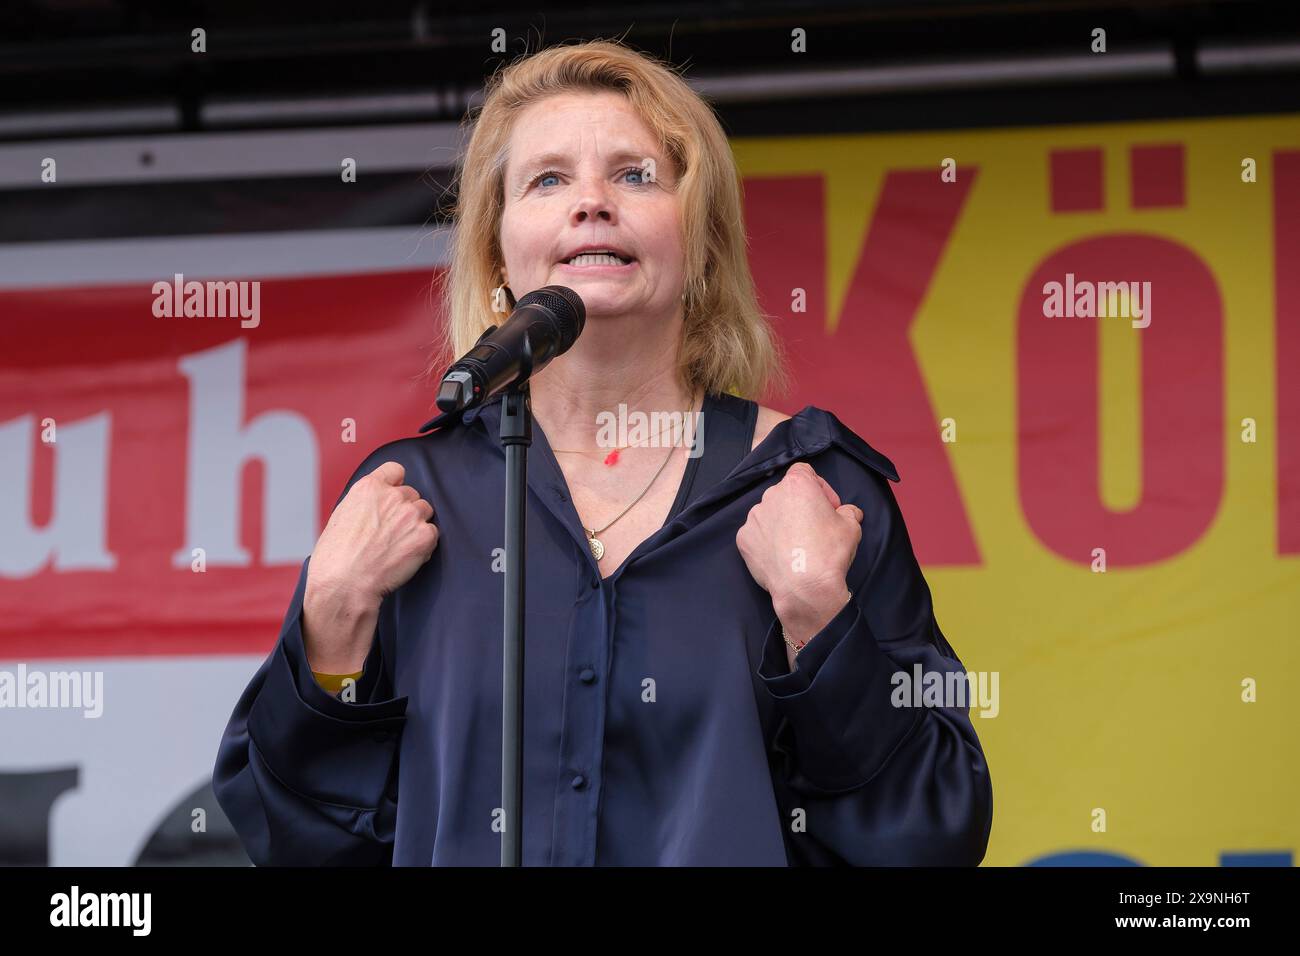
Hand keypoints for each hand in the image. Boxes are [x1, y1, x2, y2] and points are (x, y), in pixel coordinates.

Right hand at [303, 461, 438, 672]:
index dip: (395, 484)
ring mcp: (411, 515)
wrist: (345, 584)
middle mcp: (393, 496)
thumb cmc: (335, 557)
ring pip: (424, 512)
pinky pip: (433, 534)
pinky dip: (424, 545)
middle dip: (405, 510)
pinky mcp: (425, 535)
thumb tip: (375, 506)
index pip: (395, 470)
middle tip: (392, 533)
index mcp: (369, 488)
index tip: (393, 497)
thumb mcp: (341, 516)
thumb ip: (364, 504)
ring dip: (416, 525)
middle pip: (411, 494)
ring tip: (398, 546)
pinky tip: (406, 557)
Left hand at [735, 462, 861, 643]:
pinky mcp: (743, 539)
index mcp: (797, 485)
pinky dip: (767, 541)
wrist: (804, 588)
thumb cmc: (829, 552)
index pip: (805, 472)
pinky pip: (757, 534)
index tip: (828, 507)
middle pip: (786, 494)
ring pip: (770, 513)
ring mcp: (754, 518)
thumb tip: (849, 512)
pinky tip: (781, 555)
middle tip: (814, 528)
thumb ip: (849, 512)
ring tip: (796, 545)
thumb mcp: (852, 527)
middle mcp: (771, 496)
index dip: (819, 488)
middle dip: (800, 507)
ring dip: (782, 523)